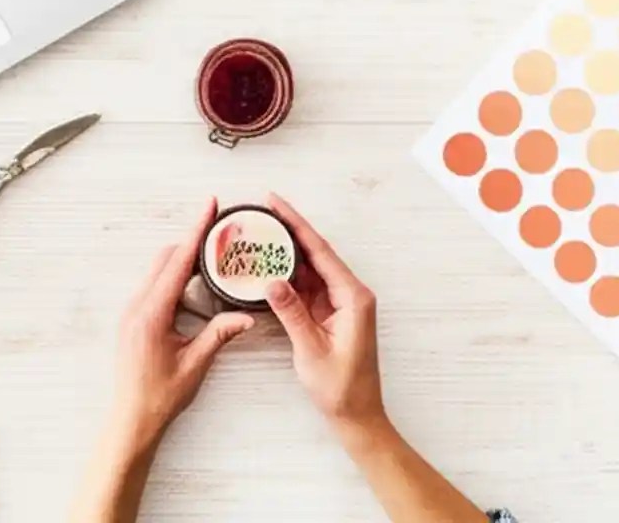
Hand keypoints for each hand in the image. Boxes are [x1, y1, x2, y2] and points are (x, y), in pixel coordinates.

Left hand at [113, 198, 255, 444]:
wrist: (130, 418)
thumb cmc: (160, 395)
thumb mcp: (195, 364)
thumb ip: (219, 334)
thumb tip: (246, 316)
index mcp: (152, 313)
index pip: (178, 261)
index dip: (196, 231)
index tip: (209, 206)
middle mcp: (137, 306)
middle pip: (166, 258)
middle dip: (193, 241)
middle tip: (220, 232)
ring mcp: (131, 311)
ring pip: (158, 270)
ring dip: (183, 259)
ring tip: (212, 256)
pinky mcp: (132, 318)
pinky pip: (153, 285)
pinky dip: (173, 276)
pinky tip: (193, 283)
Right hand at [265, 194, 385, 431]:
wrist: (356, 415)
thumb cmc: (341, 388)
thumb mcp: (311, 350)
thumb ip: (292, 313)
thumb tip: (273, 282)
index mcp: (353, 298)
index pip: (320, 251)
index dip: (296, 224)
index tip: (275, 203)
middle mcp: (350, 295)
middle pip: (316, 253)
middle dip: (290, 230)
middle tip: (263, 210)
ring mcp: (341, 304)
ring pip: (311, 268)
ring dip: (287, 252)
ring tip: (262, 232)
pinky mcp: (331, 314)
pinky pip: (308, 287)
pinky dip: (289, 276)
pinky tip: (271, 266)